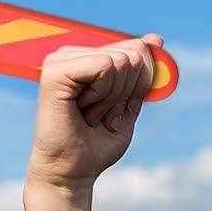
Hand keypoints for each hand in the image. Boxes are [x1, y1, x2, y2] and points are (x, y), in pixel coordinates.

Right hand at [25, 34, 164, 190]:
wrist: (73, 171)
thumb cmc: (98, 142)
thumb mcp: (131, 103)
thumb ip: (142, 73)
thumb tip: (156, 39)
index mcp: (88, 57)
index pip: (137, 48)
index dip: (139, 85)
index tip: (116, 109)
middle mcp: (72, 53)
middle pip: (133, 53)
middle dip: (127, 92)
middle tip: (102, 115)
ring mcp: (61, 59)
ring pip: (121, 61)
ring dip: (114, 98)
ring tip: (92, 115)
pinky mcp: (55, 71)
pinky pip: (104, 67)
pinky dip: (103, 95)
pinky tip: (84, 110)